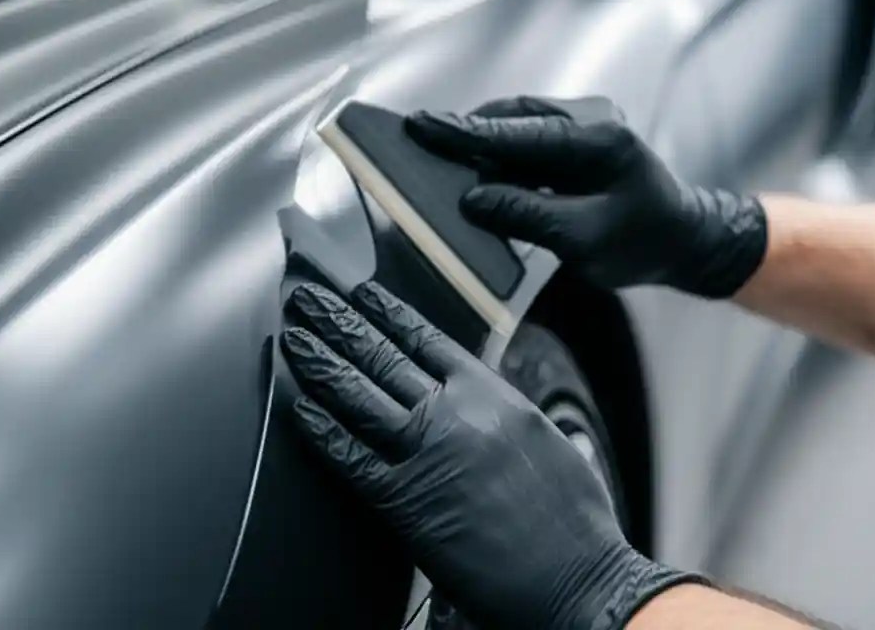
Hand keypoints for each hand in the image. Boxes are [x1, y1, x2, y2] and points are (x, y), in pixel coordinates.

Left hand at [281, 281, 705, 629]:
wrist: (580, 580)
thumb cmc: (575, 522)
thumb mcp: (548, 440)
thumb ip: (505, 413)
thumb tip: (482, 400)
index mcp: (496, 395)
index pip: (428, 338)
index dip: (387, 312)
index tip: (361, 293)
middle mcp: (457, 415)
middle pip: (383, 356)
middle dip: (340, 324)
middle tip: (309, 300)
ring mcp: (427, 456)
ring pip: (358, 396)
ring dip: (320, 364)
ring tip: (294, 340)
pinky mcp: (405, 503)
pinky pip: (350, 457)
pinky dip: (321, 430)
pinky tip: (301, 408)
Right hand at [404, 96, 767, 297]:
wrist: (687, 240)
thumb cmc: (643, 245)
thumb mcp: (585, 241)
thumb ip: (528, 216)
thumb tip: (473, 200)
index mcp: (599, 139)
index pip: (518, 134)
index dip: (464, 133)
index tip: (418, 125)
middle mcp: (592, 118)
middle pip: (512, 118)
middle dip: (464, 132)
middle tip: (414, 139)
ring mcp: (587, 122)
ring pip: (517, 125)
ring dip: (480, 143)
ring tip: (437, 155)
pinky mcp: (579, 136)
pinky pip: (528, 138)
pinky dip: (499, 153)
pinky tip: (476, 169)